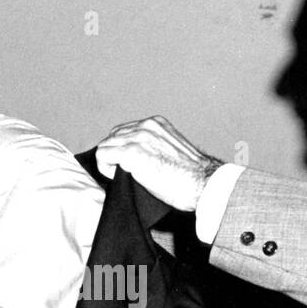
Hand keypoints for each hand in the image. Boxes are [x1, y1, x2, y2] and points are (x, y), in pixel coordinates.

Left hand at [96, 116, 222, 212]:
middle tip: (124, 173)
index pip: (124, 130)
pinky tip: (118, 178)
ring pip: (105, 146)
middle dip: (114, 155)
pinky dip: (106, 169)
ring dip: (109, 163)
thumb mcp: (172, 150)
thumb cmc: (191, 177)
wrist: (203, 184)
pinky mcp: (132, 153)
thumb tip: (135, 157)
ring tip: (123, 177)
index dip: (121, 149)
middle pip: (112, 136)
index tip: (128, 165)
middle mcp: (146, 126)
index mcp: (156, 123)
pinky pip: (103, 155)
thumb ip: (154, 146)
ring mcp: (138, 138)